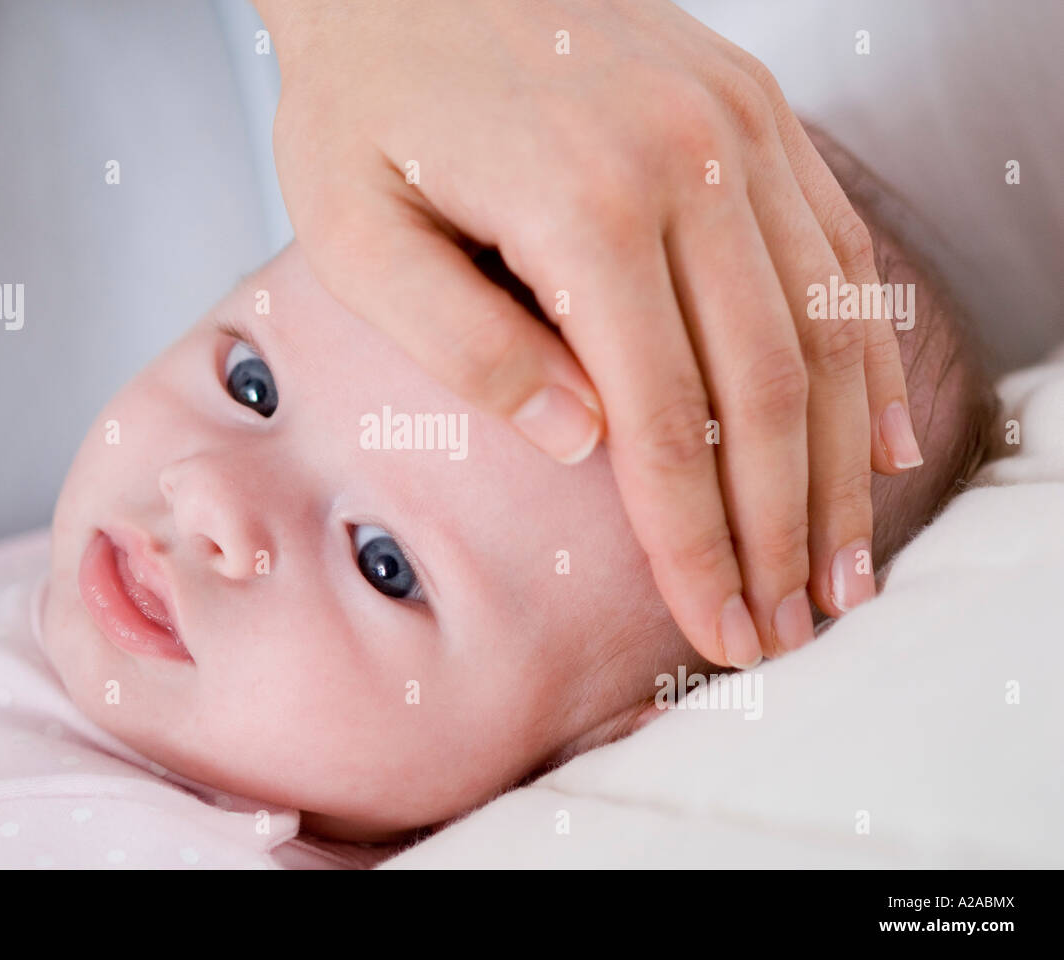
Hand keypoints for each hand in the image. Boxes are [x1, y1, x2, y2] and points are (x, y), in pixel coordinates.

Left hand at [256, 0, 920, 665]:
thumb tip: (579, 444)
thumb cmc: (363, 100)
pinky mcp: (754, 109)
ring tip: (846, 564)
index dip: (696, 545)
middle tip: (796, 624)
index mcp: (583, 203)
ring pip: (825, 326)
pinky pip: (838, 245)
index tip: (720, 629)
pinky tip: (878, 436)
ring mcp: (738, 125)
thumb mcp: (358, 232)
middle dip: (783, 528)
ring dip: (843, 461)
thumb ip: (465, 343)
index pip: (662, 423)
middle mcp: (688, 160)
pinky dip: (866, 352)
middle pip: (766, 389)